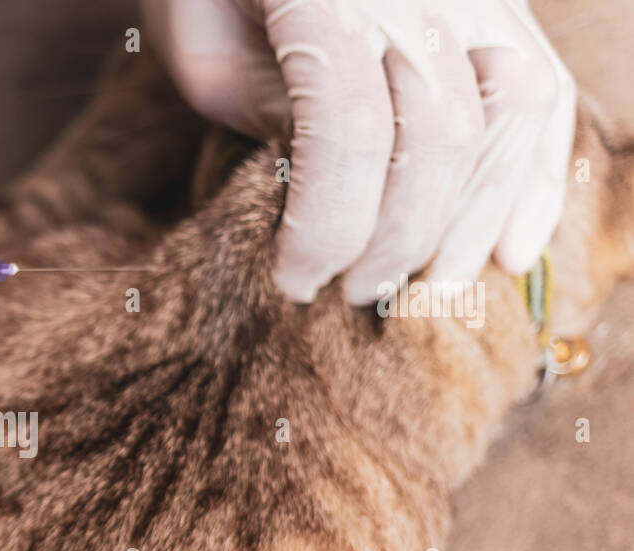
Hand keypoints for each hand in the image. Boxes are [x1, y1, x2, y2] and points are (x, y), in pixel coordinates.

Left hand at [144, 0, 576, 304]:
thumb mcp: (207, 55)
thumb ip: (268, 121)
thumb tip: (330, 209)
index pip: (352, 132)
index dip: (328, 227)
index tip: (296, 280)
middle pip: (441, 133)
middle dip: (399, 238)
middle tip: (356, 292)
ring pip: (513, 111)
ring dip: (474, 218)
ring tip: (427, 286)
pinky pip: (546, 85)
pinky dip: (536, 174)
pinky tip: (510, 250)